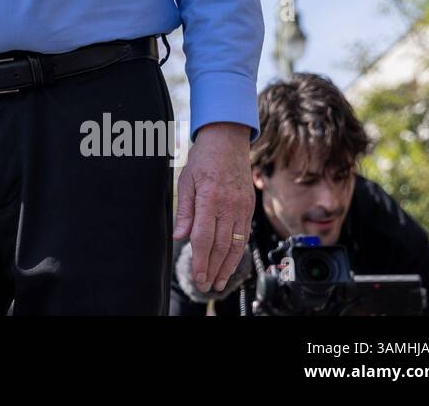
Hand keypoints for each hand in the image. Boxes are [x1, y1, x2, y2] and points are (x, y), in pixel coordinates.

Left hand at [172, 121, 254, 292]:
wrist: (228, 141)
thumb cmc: (203, 159)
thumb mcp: (185, 181)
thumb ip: (184, 211)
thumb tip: (179, 236)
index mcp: (209, 199)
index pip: (205, 238)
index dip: (201, 261)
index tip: (197, 277)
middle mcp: (229, 206)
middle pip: (221, 246)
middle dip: (213, 269)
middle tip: (205, 286)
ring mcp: (241, 208)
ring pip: (236, 245)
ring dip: (227, 267)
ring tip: (218, 282)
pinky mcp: (249, 208)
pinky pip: (244, 236)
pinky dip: (238, 253)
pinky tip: (230, 264)